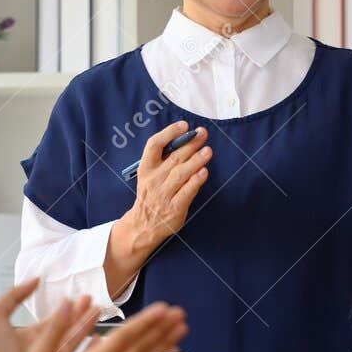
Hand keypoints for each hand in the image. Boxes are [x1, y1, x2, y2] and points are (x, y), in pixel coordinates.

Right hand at [118, 121, 210, 257]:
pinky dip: (196, 181)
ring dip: (196, 160)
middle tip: (203, 133)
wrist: (142, 225)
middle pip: (174, 157)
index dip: (169, 133)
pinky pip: (186, 192)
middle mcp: (154, 179)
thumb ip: (164, 160)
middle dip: (190, 143)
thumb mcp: (150, 175)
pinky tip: (204, 172)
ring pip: (181, 173)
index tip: (184, 125)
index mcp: (146, 168)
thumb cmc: (151, 195)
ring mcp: (164, 194)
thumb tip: (186, 140)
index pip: (154, 145)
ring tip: (208, 150)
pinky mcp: (174, 208)